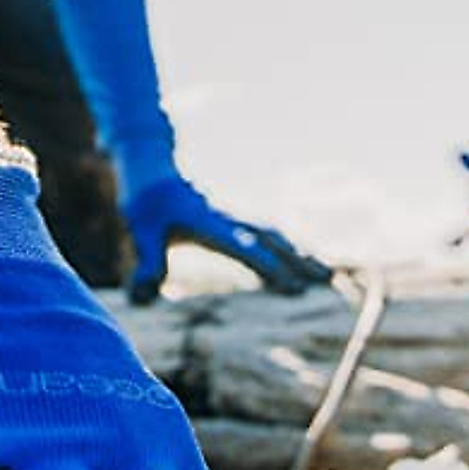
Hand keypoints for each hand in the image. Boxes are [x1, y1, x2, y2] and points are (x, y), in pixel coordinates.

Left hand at [124, 175, 333, 305]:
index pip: (245, 249)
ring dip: (300, 253)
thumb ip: (148, 265)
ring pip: (274, 234)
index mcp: (208, 223)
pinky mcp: (234, 218)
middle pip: (270, 240)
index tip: (294, 287)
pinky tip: (304, 258)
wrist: (150, 170)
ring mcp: (233, 216)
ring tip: (326, 275)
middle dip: (298, 261)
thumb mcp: (142, 234)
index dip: (269, 268)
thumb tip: (142, 299)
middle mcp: (228, 218)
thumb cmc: (145, 204)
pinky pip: (268, 232)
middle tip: (326, 282)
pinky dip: (289, 246)